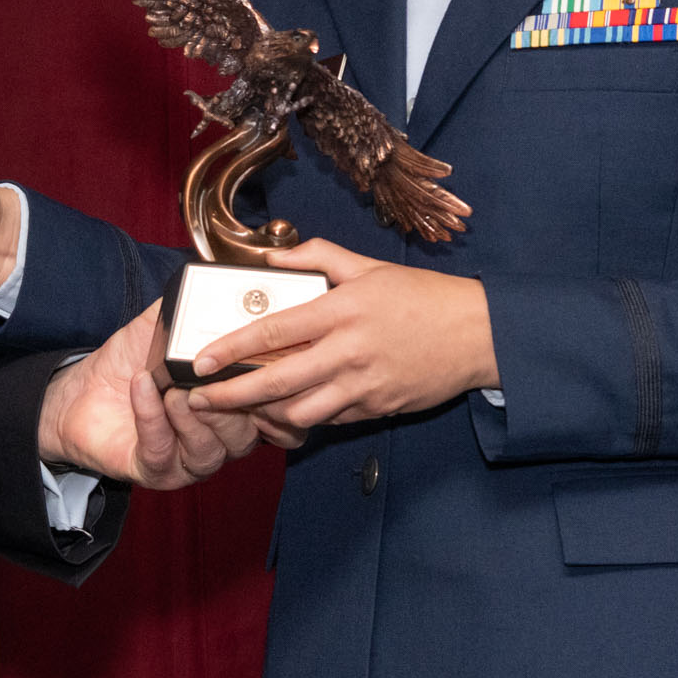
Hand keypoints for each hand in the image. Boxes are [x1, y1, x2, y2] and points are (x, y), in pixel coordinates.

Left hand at [37, 304, 261, 487]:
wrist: (81, 391)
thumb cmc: (131, 363)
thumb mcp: (164, 327)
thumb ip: (192, 309)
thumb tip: (220, 284)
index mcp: (236, 407)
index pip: (276, 418)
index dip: (276, 400)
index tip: (264, 369)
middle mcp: (221, 439)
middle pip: (246, 435)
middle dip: (232, 406)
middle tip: (210, 378)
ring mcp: (190, 460)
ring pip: (210, 450)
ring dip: (193, 418)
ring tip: (174, 389)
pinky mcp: (156, 471)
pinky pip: (162, 451)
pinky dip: (153, 419)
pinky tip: (142, 389)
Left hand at [183, 238, 495, 428]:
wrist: (478, 334)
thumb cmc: (423, 297)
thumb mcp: (371, 267)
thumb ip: (319, 257)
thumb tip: (275, 256)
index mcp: (342, 310)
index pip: (274, 331)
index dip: (232, 348)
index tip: (201, 360)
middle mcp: (349, 351)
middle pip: (276, 382)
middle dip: (231, 395)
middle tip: (200, 399)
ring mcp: (363, 385)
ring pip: (299, 413)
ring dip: (265, 414)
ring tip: (243, 408)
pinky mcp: (377, 408)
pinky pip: (329, 421)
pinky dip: (303, 420)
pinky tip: (286, 413)